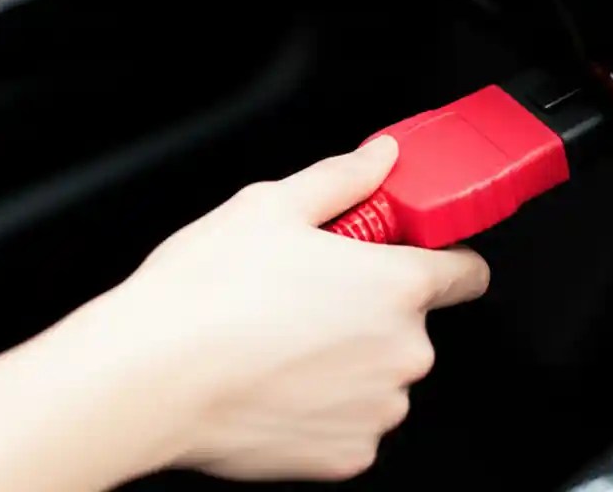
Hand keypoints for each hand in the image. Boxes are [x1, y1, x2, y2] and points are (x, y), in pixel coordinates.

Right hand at [102, 137, 489, 481]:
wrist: (146, 381)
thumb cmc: (204, 295)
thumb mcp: (272, 205)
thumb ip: (345, 178)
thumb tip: (381, 157)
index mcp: (399, 285)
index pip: (467, 272)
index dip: (443, 261)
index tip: (415, 260)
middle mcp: (405, 351)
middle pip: (412, 326)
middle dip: (373, 312)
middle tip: (311, 299)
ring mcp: (379, 408)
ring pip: (381, 377)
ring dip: (350, 363)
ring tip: (284, 344)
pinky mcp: (349, 455)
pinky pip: (352, 423)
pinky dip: (325, 410)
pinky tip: (278, 386)